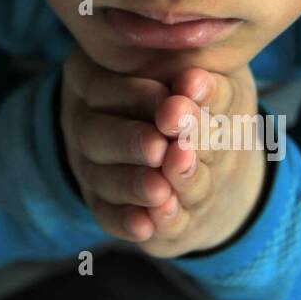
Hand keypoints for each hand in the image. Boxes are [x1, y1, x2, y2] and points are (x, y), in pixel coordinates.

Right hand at [58, 43, 267, 258]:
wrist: (215, 147)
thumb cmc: (207, 99)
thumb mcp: (210, 82)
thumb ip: (204, 84)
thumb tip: (195, 84)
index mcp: (96, 74)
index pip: (101, 86)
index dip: (137, 97)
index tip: (173, 106)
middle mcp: (85, 120)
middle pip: (94, 135)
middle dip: (130, 143)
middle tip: (160, 150)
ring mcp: (92, 166)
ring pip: (101, 179)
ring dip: (132, 186)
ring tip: (161, 192)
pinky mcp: (106, 205)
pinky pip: (106, 216)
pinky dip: (126, 223)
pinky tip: (146, 226)